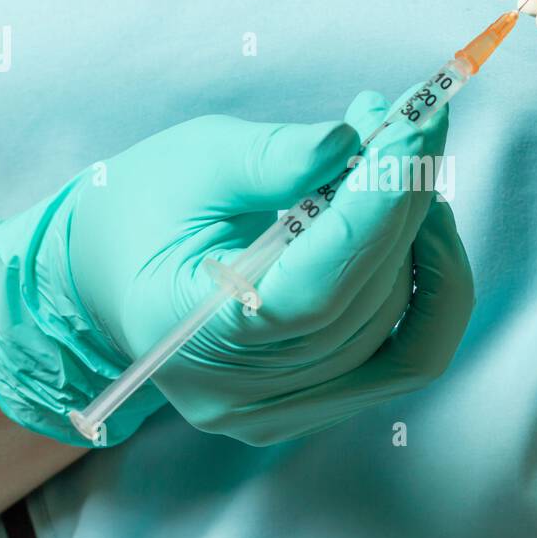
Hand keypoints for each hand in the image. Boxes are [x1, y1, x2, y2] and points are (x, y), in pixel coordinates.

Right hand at [0, 93, 473, 444]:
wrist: (106, 277)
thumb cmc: (142, 210)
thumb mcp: (194, 161)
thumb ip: (276, 156)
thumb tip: (360, 140)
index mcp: (186, 331)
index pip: (313, 289)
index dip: (377, 209)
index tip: (415, 130)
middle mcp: (235, 393)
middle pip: (361, 303)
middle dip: (402, 204)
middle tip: (414, 124)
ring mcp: (275, 413)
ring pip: (393, 328)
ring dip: (417, 238)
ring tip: (401, 167)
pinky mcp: (309, 407)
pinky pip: (403, 359)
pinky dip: (430, 292)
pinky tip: (421, 230)